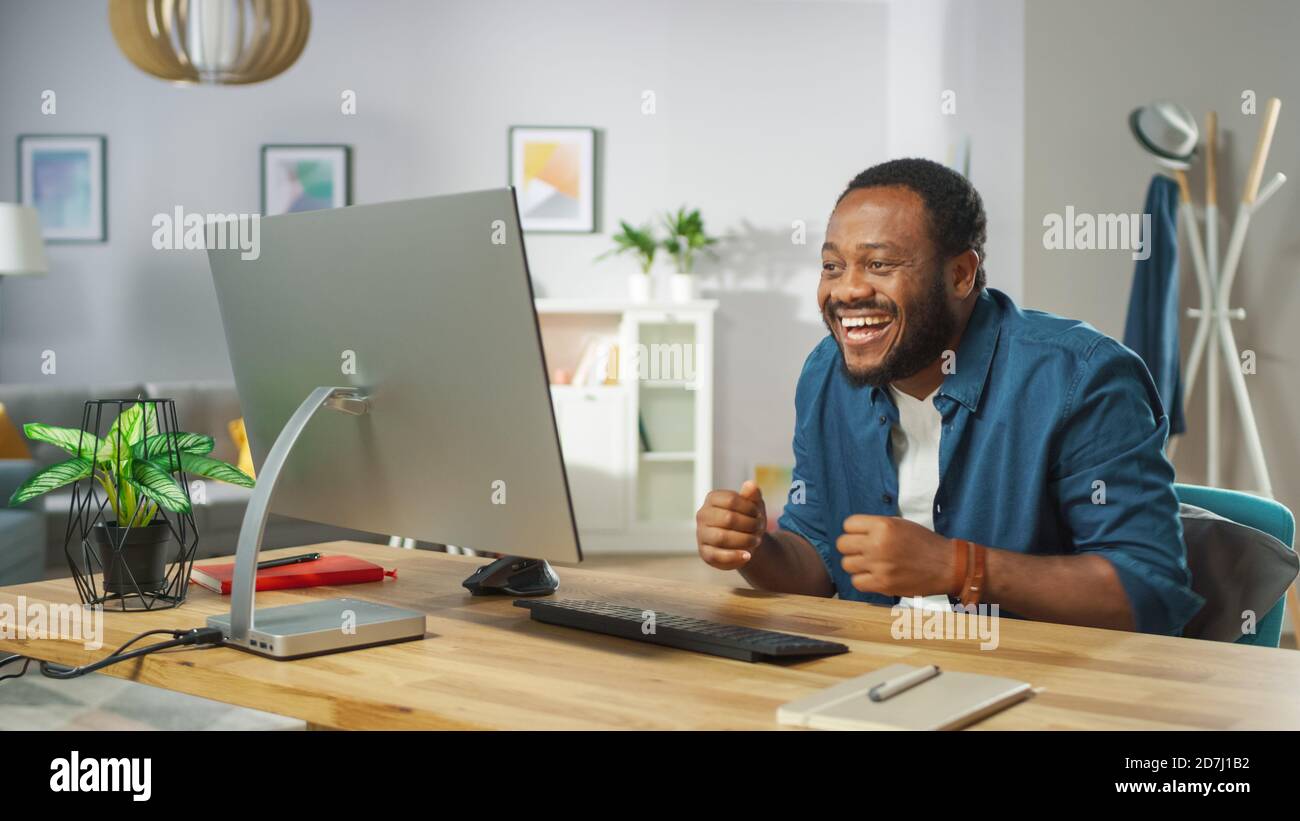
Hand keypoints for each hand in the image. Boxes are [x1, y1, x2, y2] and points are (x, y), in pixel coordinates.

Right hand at [696, 481, 766, 569]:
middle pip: (728, 518)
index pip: (731, 500)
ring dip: (744, 540)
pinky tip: (747, 555)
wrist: (745, 542)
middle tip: (759, 529)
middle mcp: (703, 515)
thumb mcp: (754, 505)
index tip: (759, 514)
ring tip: (756, 541)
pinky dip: (735, 556)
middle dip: (749, 525)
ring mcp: (702, 534)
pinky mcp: (705, 552)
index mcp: (712, 499)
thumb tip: (751, 484)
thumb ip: (752, 495)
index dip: (749, 508)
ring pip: (722, 537)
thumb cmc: (748, 519)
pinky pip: (717, 555)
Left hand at [836, 515, 953, 596]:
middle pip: (842, 545)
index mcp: (883, 525)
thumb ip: (877, 527)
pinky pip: (856, 582)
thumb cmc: (925, 543)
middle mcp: (878, 544)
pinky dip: (863, 580)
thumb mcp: (901, 524)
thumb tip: (855, 532)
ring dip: (856, 565)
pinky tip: (874, 577)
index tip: (861, 536)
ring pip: (846, 564)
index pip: (848, 524)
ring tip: (869, 565)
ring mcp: (879, 566)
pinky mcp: (883, 584)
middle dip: (851, 548)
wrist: (948, 565)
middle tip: (863, 552)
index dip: (853, 531)